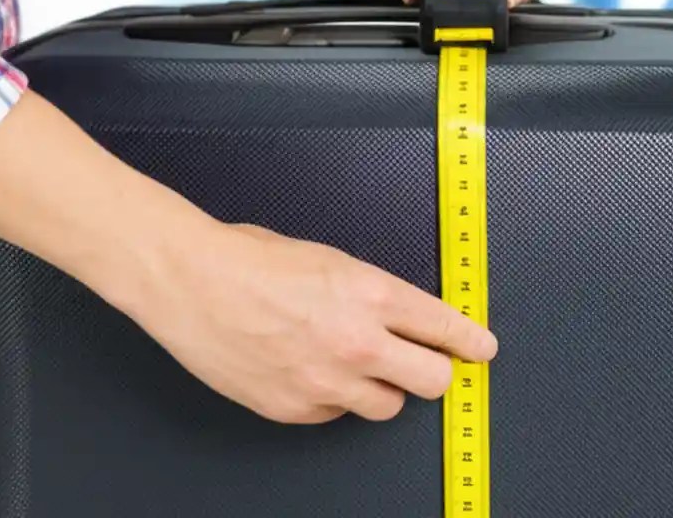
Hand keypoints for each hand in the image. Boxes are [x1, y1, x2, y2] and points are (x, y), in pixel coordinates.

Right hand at [129, 223, 498, 423]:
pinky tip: (308, 370)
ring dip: (381, 388)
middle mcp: (358, 343)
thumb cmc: (250, 259)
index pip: (445, 327)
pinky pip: (335, 414)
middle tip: (426, 364)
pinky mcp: (296, 408)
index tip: (481, 348)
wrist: (191, 282)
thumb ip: (374, 293)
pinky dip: (331, 398)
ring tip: (352, 363)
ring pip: (387, 406)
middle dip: (436, 372)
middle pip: (433, 381)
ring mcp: (327, 381)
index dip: (471, 341)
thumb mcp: (331, 260)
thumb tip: (403, 313)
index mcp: (372, 294)